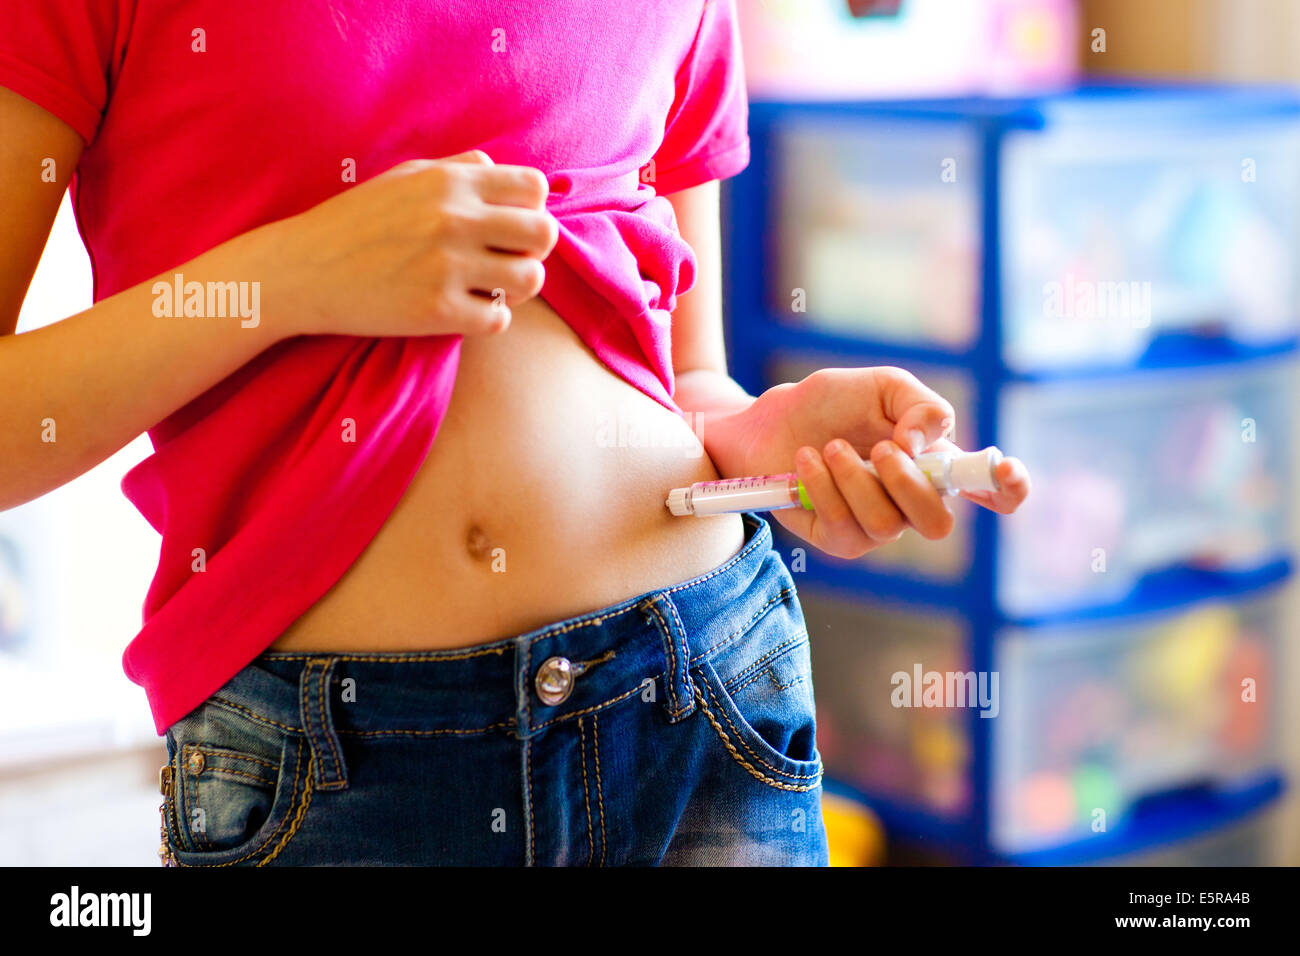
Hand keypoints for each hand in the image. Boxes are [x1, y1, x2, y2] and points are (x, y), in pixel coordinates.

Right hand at [265, 150, 558, 338]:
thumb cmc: (355, 221)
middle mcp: (454, 220)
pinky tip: (465, 310)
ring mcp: (447, 267)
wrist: (301, 271)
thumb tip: (501, 168)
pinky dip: (489, 318)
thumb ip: (457, 168)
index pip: (534, 189)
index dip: (530, 210)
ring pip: (530, 280)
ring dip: (516, 288)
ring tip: (488, 287)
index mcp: (450, 182)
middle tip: (504, 261)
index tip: (509, 227)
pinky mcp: (437, 312)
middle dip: (531, 250)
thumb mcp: (404, 177)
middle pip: (544, 235)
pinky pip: (500, 319)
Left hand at [703, 366, 1029, 559]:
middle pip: (938, 522)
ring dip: (855, 479)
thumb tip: (926, 444)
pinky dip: (824, 488)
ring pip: (885, 524)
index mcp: (935, 464)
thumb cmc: (829, 404)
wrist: (769, 420)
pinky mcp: (837, 540)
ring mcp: (876, 527)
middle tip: (880, 447)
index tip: (1004, 470)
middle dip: (910, 484)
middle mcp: (911, 502)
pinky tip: (806, 462)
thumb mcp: (881, 386)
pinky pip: (844, 528)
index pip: (989, 490)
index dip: (1008, 488)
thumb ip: (919, 405)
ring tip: (828, 446)